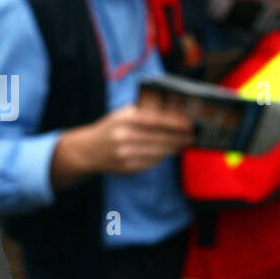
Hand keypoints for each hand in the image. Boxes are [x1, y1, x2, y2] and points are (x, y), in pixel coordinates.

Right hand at [51, 102, 192, 189]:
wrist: (88, 151)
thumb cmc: (111, 128)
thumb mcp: (123, 114)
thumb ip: (145, 111)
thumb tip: (174, 111)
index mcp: (125, 119)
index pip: (156, 120)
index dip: (175, 123)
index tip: (189, 124)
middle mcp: (125, 136)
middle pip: (161, 138)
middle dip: (179, 137)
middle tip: (192, 136)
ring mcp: (126, 154)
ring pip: (159, 152)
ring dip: (174, 148)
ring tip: (182, 143)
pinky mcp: (128, 168)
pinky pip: (152, 163)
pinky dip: (162, 157)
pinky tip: (166, 152)